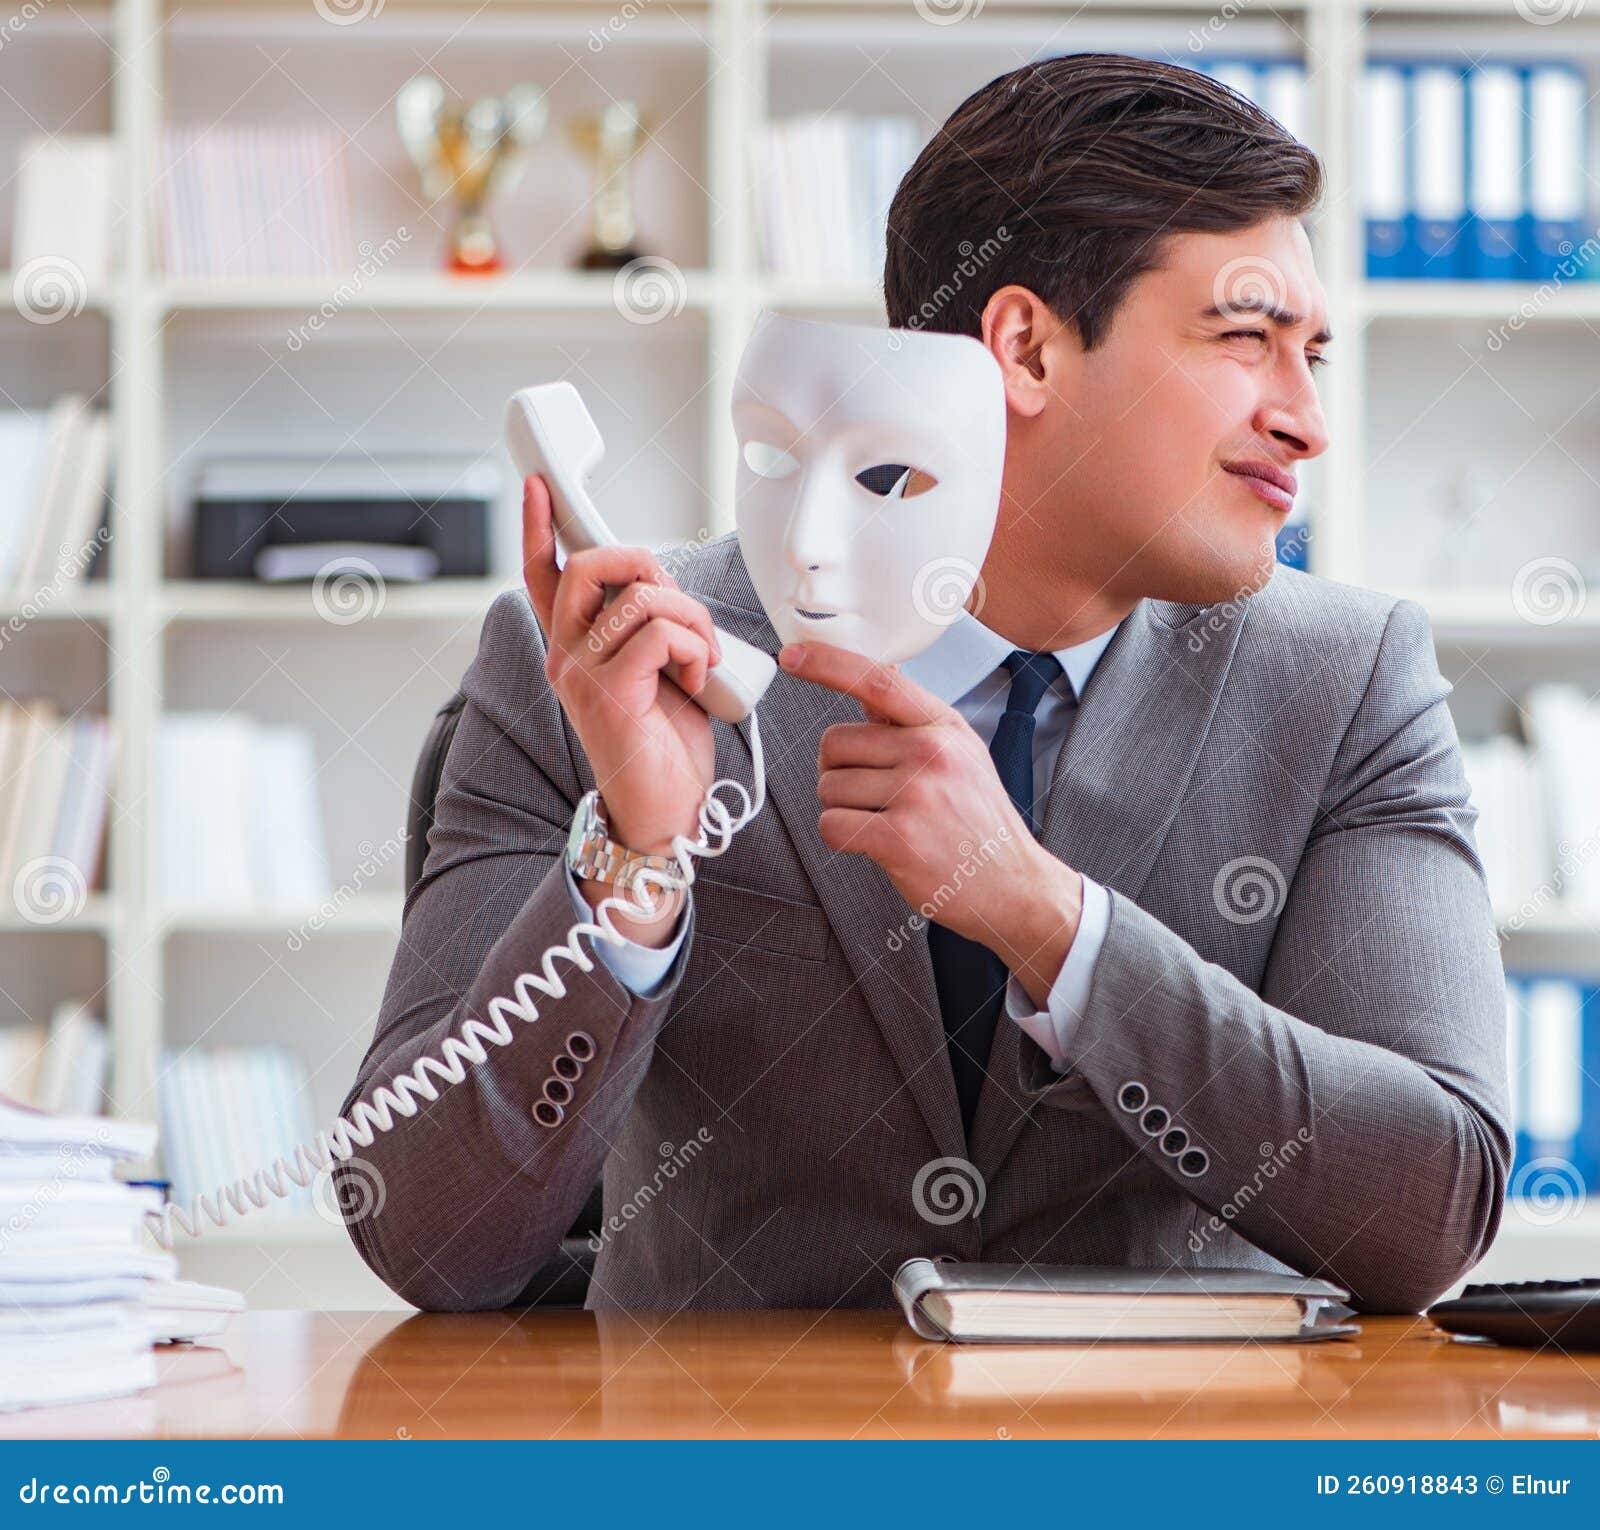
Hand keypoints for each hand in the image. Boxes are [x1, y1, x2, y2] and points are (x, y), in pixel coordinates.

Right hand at [522, 476, 717, 936]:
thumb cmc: (666, 746)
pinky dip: (693, 647)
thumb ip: (647, 628)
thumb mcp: (658, 672)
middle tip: (682, 609)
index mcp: (573, 648)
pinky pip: (658, 633)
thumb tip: (662, 588)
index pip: (545, 575)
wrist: (668, 814)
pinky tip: (697, 678)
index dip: (541, 527)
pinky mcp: (608, 694)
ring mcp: (580, 675)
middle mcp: (565, 657)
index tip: (541, 485)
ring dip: (692, 618)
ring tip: (702, 657)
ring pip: (639, 597)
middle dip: (650, 566)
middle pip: (591, 566)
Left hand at [780, 640, 1083, 1004]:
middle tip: (874, 794)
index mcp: (944, 726)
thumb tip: (871, 681)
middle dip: (840, 771)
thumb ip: (911, 722)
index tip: (793, 655)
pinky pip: (832, 825)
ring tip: (886, 821)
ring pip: (829, 787)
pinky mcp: (899, 839)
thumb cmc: (979, 822)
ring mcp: (916, 796)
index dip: (828, 664)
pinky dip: (842, 837)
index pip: (878, 681)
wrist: (1012, 884)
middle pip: (835, 743)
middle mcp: (931, 753)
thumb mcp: (961, 754)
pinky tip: (876, 843)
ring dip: (843, 809)